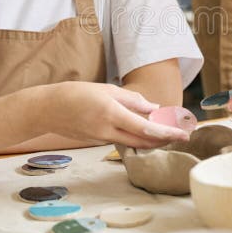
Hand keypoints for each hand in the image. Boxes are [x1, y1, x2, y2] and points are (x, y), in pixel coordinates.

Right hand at [47, 82, 189, 147]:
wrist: (49, 109)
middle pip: (143, 141)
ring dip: (152, 140)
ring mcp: (102, 139)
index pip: (145, 127)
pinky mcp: (97, 142)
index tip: (183, 134)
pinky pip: (122, 141)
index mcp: (112, 114)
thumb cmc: (77, 93)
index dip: (166, 132)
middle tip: (182, 136)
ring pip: (134, 143)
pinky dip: (136, 138)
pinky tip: (145, 133)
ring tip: (169, 133)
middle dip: (165, 140)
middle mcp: (108, 130)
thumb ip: (132, 100)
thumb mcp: (107, 89)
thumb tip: (154, 107)